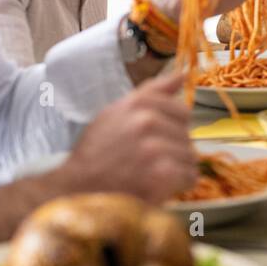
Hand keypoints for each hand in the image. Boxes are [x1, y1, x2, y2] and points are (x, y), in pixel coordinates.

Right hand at [51, 70, 197, 202]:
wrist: (76, 191)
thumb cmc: (95, 154)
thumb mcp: (115, 114)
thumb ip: (151, 93)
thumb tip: (183, 75)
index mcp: (137, 104)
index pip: (182, 111)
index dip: (173, 129)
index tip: (158, 140)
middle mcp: (146, 121)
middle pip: (186, 136)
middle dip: (173, 151)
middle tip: (148, 163)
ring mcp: (155, 146)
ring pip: (190, 156)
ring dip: (176, 169)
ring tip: (151, 176)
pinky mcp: (162, 173)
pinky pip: (189, 176)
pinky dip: (178, 186)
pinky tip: (159, 187)